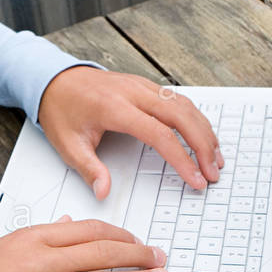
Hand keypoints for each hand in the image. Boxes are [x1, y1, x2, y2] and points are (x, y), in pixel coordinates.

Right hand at [0, 216, 167, 271]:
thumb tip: (67, 224)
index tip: (137, 241)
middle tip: (159, 258)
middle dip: (138, 255)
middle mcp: (40, 261)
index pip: (89, 230)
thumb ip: (38, 238)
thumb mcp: (1, 248)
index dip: (121, 236)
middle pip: (103, 253)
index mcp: (31, 238)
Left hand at [36, 66, 223, 199]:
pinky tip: (203, 136)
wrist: (56, 79)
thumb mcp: (68, 144)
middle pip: (181, 116)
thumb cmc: (62, 110)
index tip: (195, 179)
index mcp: (115, 107)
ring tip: (216, 158)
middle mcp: (133, 92)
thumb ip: (89, 169)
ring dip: (205, 131)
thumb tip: (104, 192)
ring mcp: (142, 86)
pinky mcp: (146, 86)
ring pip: (185, 105)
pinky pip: (179, 100)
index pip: (159, 134)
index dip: (182, 159)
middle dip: (203, 146)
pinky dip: (196, 118)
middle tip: (213, 173)